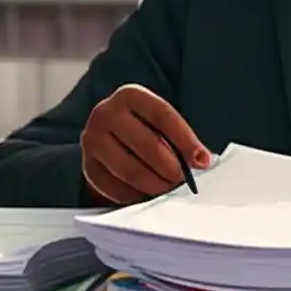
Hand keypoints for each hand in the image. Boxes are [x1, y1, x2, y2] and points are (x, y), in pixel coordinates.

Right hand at [80, 84, 210, 205]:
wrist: (110, 136)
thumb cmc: (144, 128)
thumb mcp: (159, 123)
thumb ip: (179, 138)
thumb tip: (201, 160)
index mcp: (130, 95)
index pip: (163, 115)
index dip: (186, 140)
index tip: (202, 160)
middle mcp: (106, 113)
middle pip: (147, 144)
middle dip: (172, 167)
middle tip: (184, 179)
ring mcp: (92, 140)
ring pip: (130, 170)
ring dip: (156, 184)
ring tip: (169, 188)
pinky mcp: (88, 166)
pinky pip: (115, 188)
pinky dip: (136, 196)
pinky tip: (148, 193)